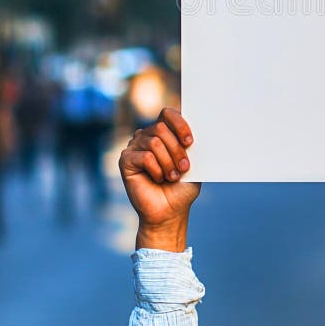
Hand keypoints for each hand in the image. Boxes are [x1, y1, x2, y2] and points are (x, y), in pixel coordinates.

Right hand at [119, 108, 199, 251]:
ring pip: (155, 142)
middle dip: (177, 149)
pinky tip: (158, 179)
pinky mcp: (125, 161)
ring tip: (172, 177)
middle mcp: (147, 136)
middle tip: (184, 167)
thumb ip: (191, 145)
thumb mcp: (194, 163)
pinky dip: (157, 170)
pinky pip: (145, 157)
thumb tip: (199, 130)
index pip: (168, 113)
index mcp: (164, 133)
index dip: (180, 124)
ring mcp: (135, 147)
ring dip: (169, 162)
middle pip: (161, 128)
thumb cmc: (183, 187)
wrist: (170, 211)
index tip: (190, 142)